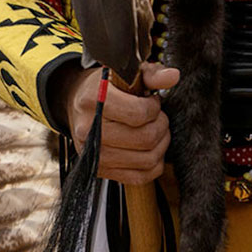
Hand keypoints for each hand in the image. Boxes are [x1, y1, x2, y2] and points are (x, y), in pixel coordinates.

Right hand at [58, 63, 179, 184]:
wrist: (79, 106)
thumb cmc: (106, 89)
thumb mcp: (125, 74)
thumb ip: (151, 74)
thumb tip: (173, 76)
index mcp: (93, 101)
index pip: (139, 114)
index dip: (154, 108)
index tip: (151, 102)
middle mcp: (89, 130)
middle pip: (146, 138)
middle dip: (161, 126)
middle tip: (156, 117)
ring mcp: (94, 154)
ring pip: (147, 159)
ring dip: (160, 145)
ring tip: (153, 131)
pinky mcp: (100, 171)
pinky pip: (141, 176)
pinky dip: (153, 164)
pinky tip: (149, 148)